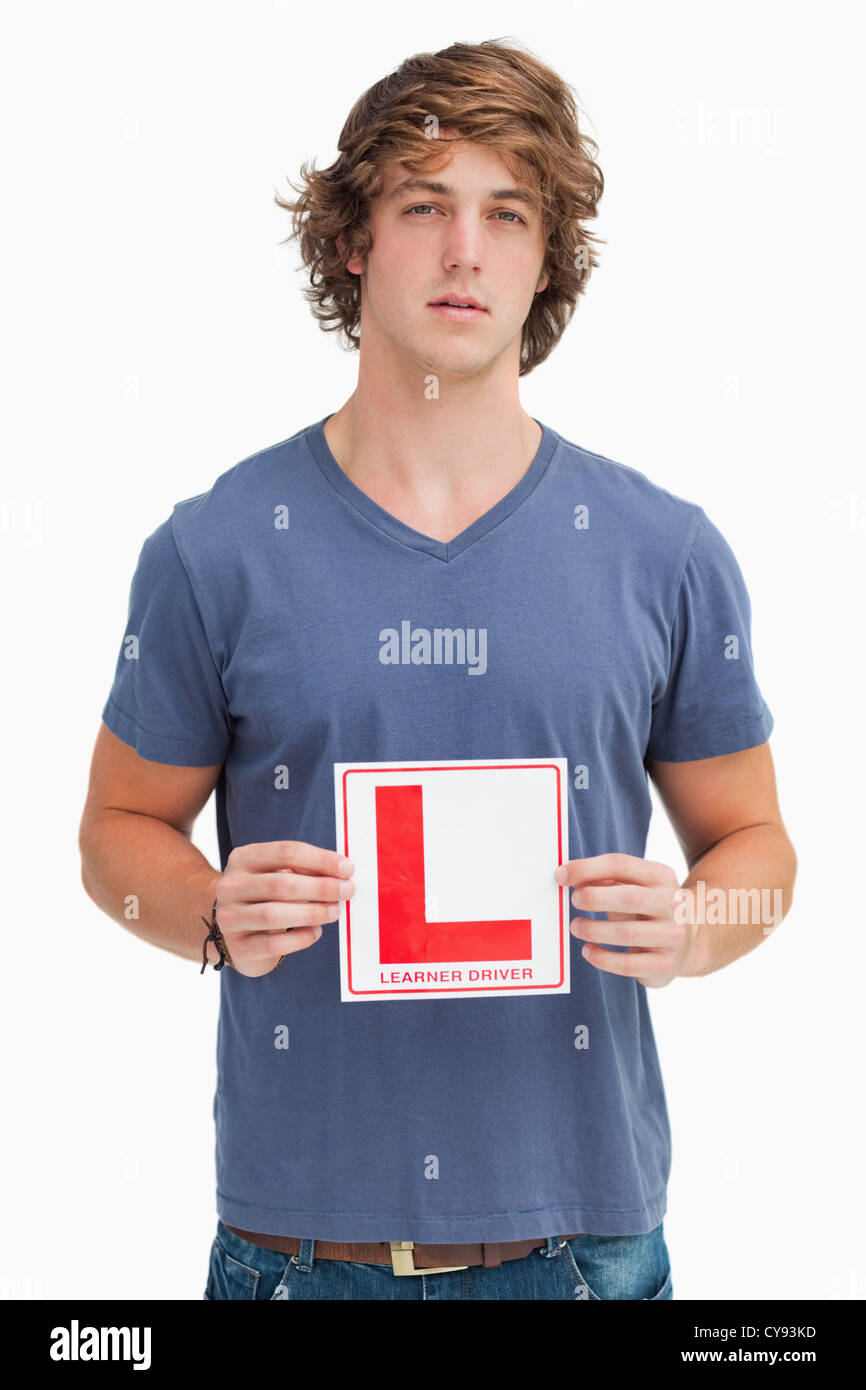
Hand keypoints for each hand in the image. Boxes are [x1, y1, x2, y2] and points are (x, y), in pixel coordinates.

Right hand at [207, 840, 354, 977]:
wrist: (231, 929)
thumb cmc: (263, 896)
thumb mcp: (276, 874)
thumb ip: (303, 870)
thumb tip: (341, 871)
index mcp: (243, 859)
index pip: (285, 852)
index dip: (320, 859)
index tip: (347, 868)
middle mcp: (230, 887)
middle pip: (280, 884)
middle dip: (321, 887)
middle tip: (347, 891)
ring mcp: (229, 918)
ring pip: (273, 915)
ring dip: (312, 913)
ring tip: (334, 911)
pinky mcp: (238, 948)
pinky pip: (273, 944)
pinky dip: (300, 938)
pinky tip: (315, 932)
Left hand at [554, 852, 692, 988]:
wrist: (688, 943)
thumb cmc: (646, 909)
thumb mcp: (632, 886)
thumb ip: (603, 879)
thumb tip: (567, 877)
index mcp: (661, 877)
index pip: (620, 865)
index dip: (586, 868)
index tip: (560, 876)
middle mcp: (672, 905)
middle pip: (629, 897)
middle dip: (594, 898)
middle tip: (574, 901)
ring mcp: (671, 936)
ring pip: (627, 933)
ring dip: (593, 929)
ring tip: (576, 927)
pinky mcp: (664, 965)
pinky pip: (628, 965)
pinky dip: (602, 958)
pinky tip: (588, 951)